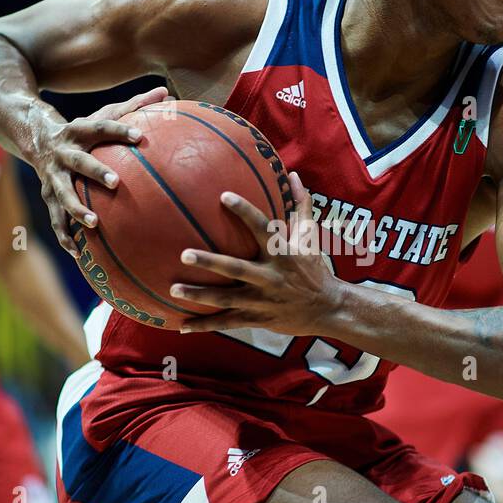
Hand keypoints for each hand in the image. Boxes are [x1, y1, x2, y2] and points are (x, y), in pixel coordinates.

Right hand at [34, 84, 168, 255]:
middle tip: (116, 182)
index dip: (119, 130)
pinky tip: (78, 253)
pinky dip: (65, 236)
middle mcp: (63, 154)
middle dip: (96, 172)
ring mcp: (53, 177)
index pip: (100, 127)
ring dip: (76, 209)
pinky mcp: (48, 196)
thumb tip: (166, 91)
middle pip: (80, 162)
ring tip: (94, 224)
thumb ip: (134, 105)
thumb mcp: (103, 113)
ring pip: (62, 195)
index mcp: (79, 131)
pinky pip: (55, 219)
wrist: (34, 136)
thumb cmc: (83, 128)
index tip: (139, 136)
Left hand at [173, 172, 348, 334]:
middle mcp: (270, 277)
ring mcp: (263, 300)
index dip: (244, 211)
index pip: (262, 228)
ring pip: (227, 299)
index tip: (223, 196)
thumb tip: (296, 176)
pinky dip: (205, 325)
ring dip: (200, 295)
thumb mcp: (311, 238)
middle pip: (236, 269)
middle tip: (184, 254)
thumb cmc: (315, 269)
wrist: (328, 309)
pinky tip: (182, 325)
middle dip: (210, 262)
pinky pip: (228, 322)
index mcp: (282, 253)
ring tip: (174, 289)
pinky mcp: (258, 319)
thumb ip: (301, 206)